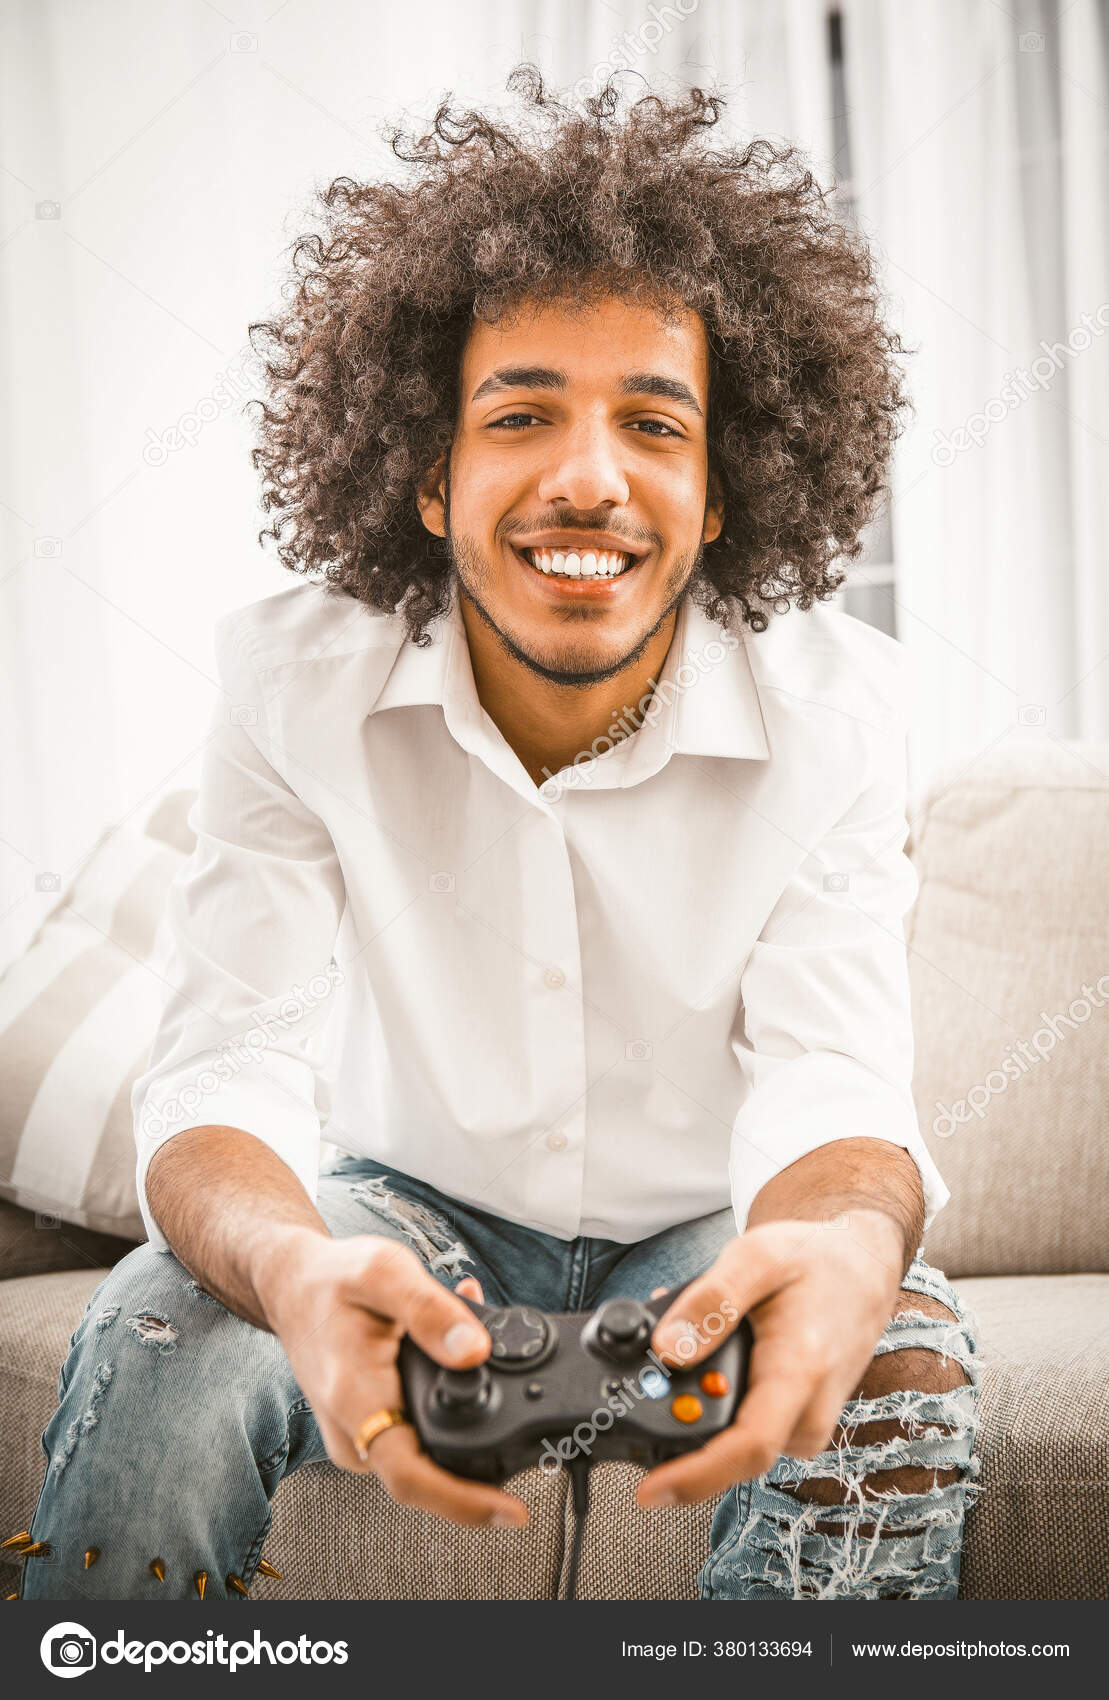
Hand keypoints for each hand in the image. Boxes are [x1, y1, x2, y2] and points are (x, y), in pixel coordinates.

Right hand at [261, 1232, 527, 1527]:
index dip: (465, 1502)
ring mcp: (361, 1435)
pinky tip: (462, 1356)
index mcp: (354, 1398)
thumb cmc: (330, 1278)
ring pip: (430, 1451)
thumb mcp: (383, 1271)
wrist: (293, 1285)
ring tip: (483, 1351)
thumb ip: (429, 1310)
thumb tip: (476, 1352)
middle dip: (486, 1447)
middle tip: (519, 1393)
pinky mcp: (371, 1428)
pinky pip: (421, 1431)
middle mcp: (354, 1431)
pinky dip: (451, 1399)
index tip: (514, 1511)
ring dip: (471, 1413)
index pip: (410, 1477)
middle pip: (430, 1473)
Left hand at [636, 1210, 903, 1507]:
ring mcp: (804, 1422)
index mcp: (801, 1372)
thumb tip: (667, 1349)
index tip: (649, 1491)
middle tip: (644, 1365)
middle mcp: (808, 1411)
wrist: (860, 1267)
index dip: (695, 1476)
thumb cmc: (815, 1260)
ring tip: (681, 1341)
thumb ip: (710, 1302)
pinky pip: (743, 1424)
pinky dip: (714, 1397)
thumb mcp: (757, 1257)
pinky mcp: (796, 1422)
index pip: (748, 1447)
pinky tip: (706, 1357)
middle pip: (727, 1450)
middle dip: (673, 1420)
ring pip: (731, 1437)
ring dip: (693, 1402)